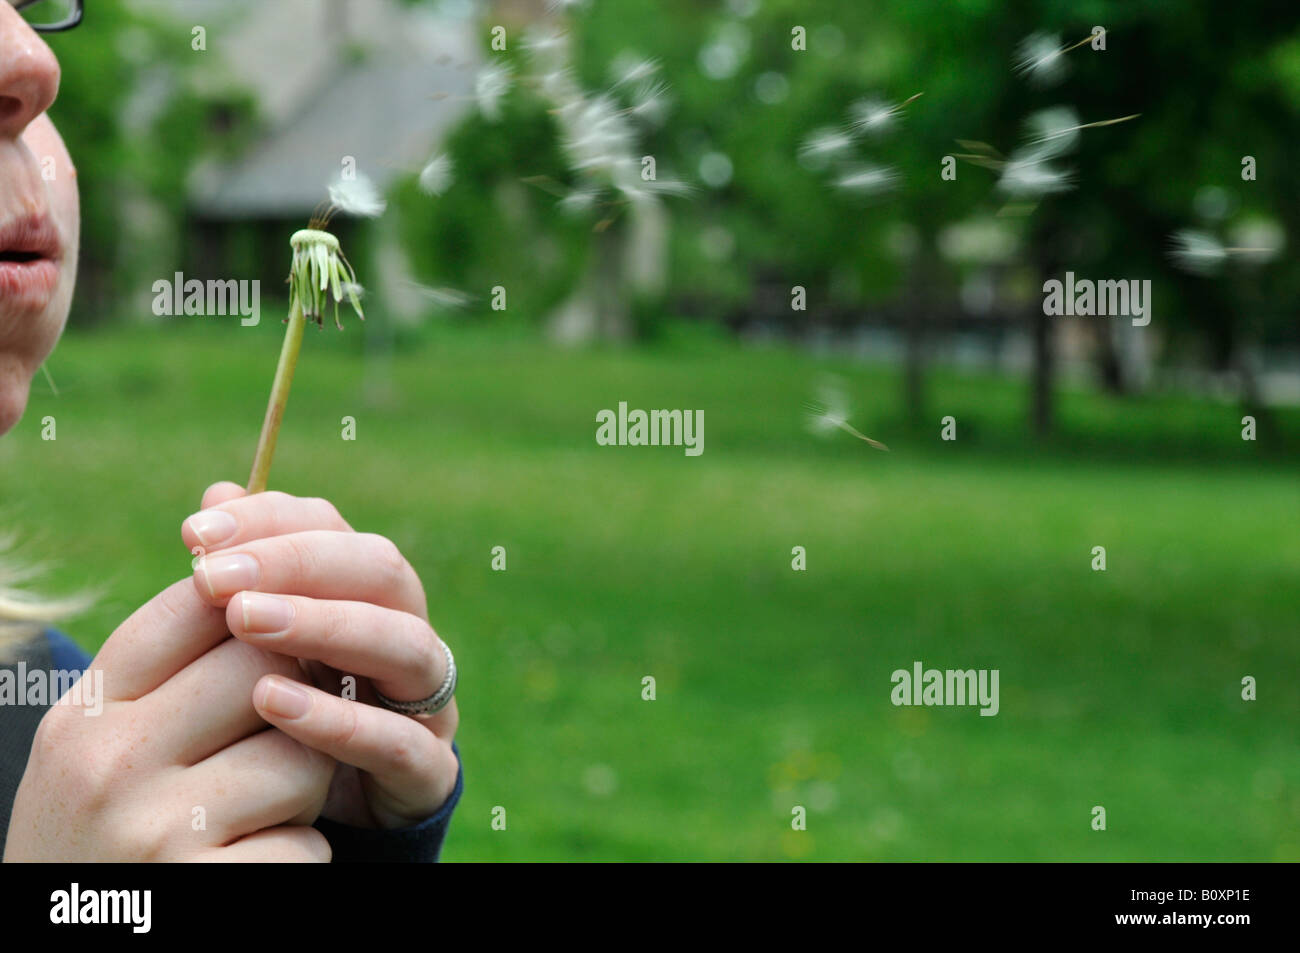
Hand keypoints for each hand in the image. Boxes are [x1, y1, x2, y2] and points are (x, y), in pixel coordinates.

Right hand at [4, 569, 334, 860]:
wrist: (65, 952)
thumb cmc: (104, 836)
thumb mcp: (105, 744)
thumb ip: (169, 662)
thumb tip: (241, 539)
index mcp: (85, 715)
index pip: (194, 605)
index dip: (257, 612)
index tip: (277, 642)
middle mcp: (108, 765)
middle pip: (263, 669)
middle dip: (294, 698)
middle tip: (275, 736)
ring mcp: (153, 833)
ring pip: (301, 757)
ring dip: (304, 787)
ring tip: (256, 814)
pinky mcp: (207, 893)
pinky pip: (307, 843)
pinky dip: (299, 857)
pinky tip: (253, 869)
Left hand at [182, 483, 459, 829]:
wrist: (324, 820)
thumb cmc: (286, 717)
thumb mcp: (251, 649)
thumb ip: (240, 579)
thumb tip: (216, 495)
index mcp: (366, 596)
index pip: (336, 530)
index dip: (271, 521)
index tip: (194, 534)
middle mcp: (407, 634)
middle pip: (383, 571)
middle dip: (298, 563)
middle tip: (215, 579)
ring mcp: (427, 703)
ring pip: (407, 644)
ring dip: (327, 625)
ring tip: (245, 623)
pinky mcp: (428, 771)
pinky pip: (400, 741)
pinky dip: (340, 719)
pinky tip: (272, 702)